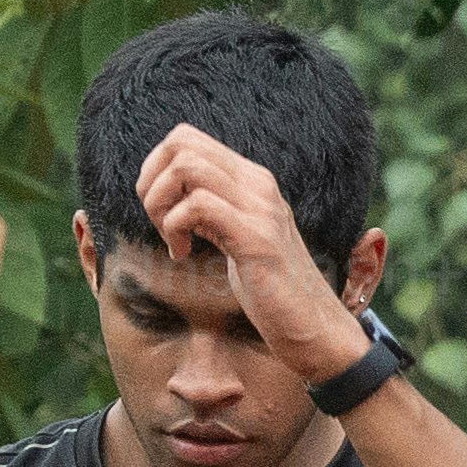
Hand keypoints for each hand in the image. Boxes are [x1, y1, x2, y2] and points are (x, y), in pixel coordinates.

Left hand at [137, 123, 371, 392]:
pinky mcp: (256, 238)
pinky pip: (198, 206)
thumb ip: (212, 210)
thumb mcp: (236, 237)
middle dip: (151, 182)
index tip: (160, 212)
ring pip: (186, 167)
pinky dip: (175, 228)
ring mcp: (260, 208)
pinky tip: (182, 254)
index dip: (155, 169)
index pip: (186, 138)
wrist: (314, 328)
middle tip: (160, 224)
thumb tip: (168, 195)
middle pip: (181, 142)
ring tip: (170, 240)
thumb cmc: (271, 291)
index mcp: (252, 180)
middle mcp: (258, 184)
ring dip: (161, 204)